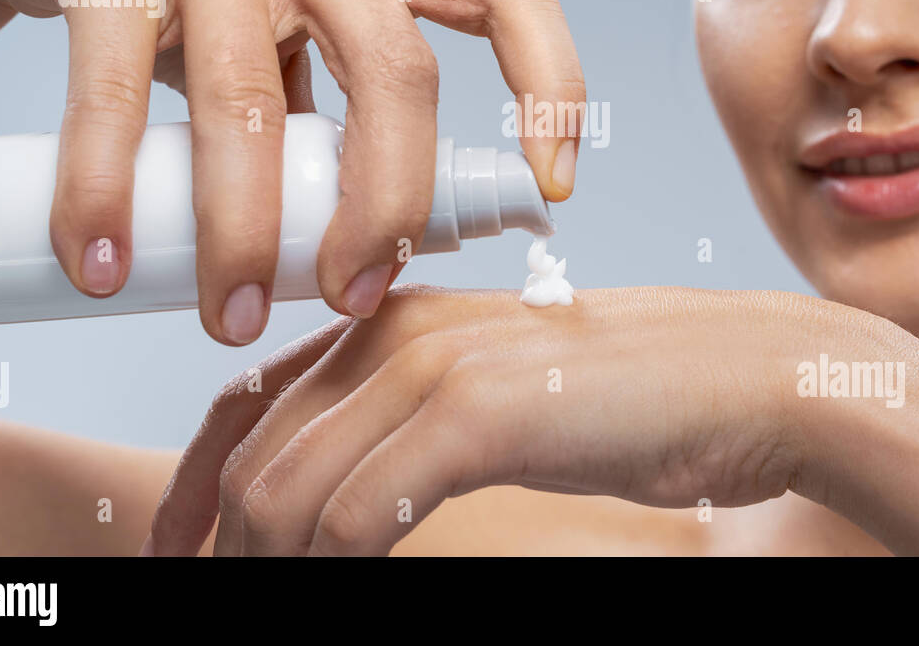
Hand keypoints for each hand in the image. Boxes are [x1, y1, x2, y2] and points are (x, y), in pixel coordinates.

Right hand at [0, 0, 583, 343]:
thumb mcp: (294, 25)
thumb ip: (337, 106)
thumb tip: (378, 251)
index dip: (552, 81)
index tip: (551, 186)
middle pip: (394, 70)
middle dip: (386, 204)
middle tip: (352, 296)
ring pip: (249, 99)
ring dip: (245, 230)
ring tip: (229, 317)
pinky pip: (115, 92)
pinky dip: (106, 189)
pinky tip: (99, 261)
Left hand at [146, 285, 881, 554]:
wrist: (742, 377)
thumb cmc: (626, 396)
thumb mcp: (490, 396)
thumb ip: (407, 421)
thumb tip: (327, 492)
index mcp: (393, 315)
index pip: (247, 400)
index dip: (190, 488)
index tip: (176, 555)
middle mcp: (397, 326)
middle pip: (253, 455)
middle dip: (222, 546)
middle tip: (220, 595)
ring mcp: (435, 365)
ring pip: (286, 492)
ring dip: (270, 568)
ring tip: (281, 603)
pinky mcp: (479, 413)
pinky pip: (357, 515)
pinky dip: (333, 569)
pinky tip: (349, 586)